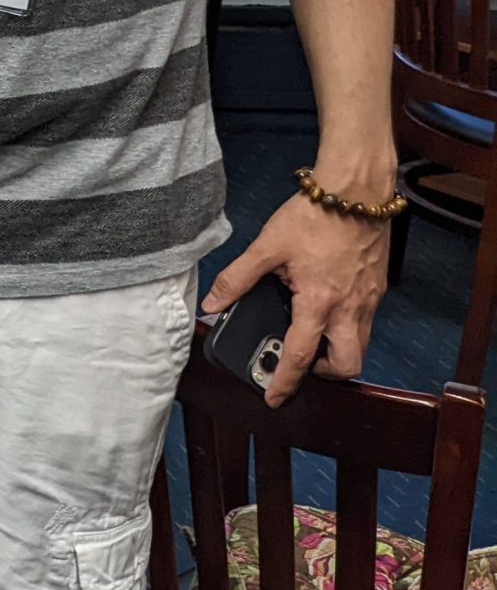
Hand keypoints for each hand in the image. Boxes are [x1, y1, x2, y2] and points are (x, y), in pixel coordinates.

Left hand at [203, 185, 391, 404]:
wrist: (356, 191)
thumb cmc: (313, 216)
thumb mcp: (267, 246)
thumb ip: (237, 278)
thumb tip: (213, 304)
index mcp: (319, 302)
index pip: (302, 356)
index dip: (285, 382)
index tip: (273, 398)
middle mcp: (350, 308)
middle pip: (348, 363)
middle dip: (325, 373)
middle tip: (302, 362)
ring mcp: (369, 299)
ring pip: (360, 344)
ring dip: (337, 351)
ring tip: (311, 335)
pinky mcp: (377, 287)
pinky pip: (366, 322)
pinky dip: (347, 327)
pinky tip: (325, 308)